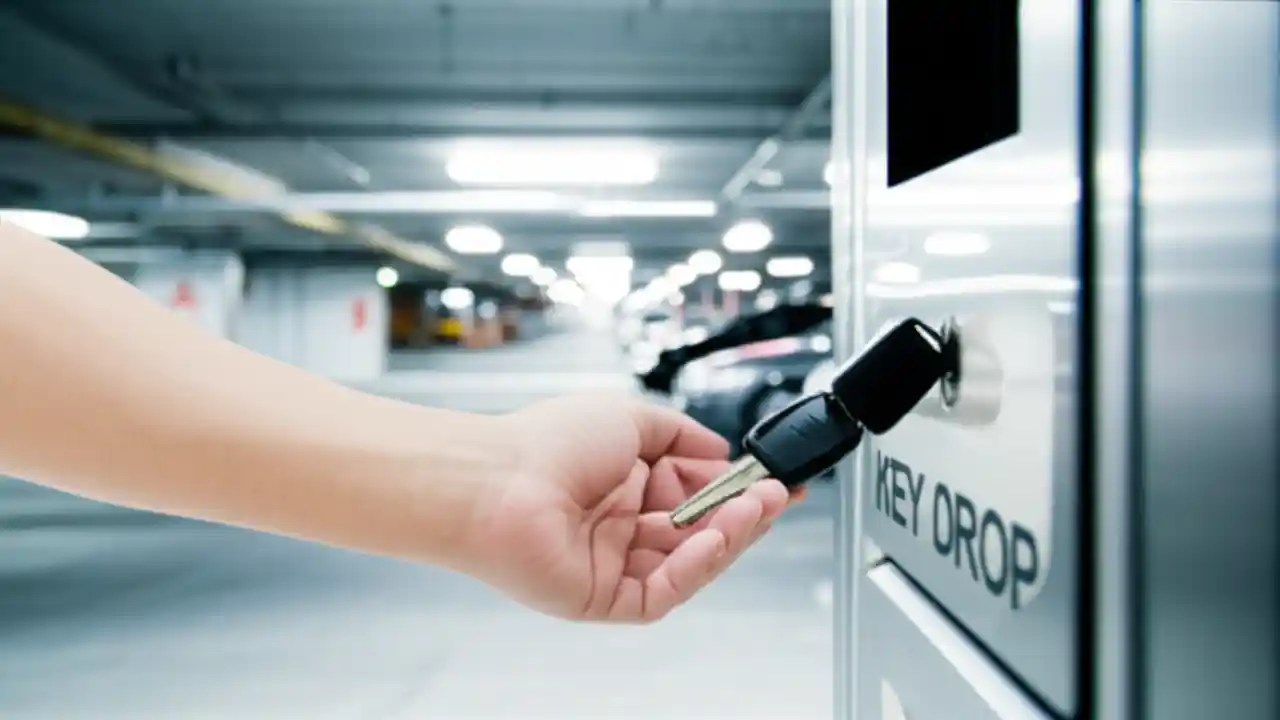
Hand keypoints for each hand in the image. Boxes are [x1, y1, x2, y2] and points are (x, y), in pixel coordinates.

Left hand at [463, 395, 802, 622]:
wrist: (492, 480)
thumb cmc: (544, 444)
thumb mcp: (629, 417)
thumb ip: (681, 434)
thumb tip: (719, 449)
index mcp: (626, 485)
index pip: (697, 493)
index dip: (738, 489)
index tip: (777, 478)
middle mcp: (623, 526)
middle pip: (700, 530)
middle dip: (743, 513)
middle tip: (780, 494)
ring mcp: (616, 564)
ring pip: (689, 562)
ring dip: (729, 536)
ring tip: (758, 508)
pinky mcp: (606, 598)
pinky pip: (664, 590)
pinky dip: (695, 567)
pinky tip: (715, 538)